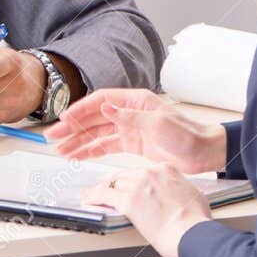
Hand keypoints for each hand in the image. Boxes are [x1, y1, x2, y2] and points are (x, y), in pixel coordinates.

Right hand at [45, 88, 227, 171]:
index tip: (64, 119)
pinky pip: (105, 146)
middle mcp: (129, 113)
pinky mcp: (131, 144)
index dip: (80, 109)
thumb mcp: (158, 123)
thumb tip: (105, 106)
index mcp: (135, 101)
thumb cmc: (187, 134)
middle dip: (72, 128)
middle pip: (94, 118)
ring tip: (60, 151)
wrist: (203, 152)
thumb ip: (130, 116)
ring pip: (96, 134)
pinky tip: (77, 155)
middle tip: (53, 137)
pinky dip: (90, 150)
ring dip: (78, 142)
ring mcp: (129, 129)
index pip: (100, 101)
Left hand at [80, 156, 210, 256]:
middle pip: (124, 176)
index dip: (131, 181)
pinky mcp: (127, 200)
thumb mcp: (193, 196)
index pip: (141, 172)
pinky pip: (102, 195)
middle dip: (114, 185)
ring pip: (112, 184)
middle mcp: (151, 173)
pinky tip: (87, 201)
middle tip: (107, 192)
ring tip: (93, 197)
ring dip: (101, 191)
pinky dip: (92, 197)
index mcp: (167, 170)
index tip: (127, 186)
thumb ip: (180, 190)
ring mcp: (137, 185)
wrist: (193, 233)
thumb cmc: (196, 222)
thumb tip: (178, 195)